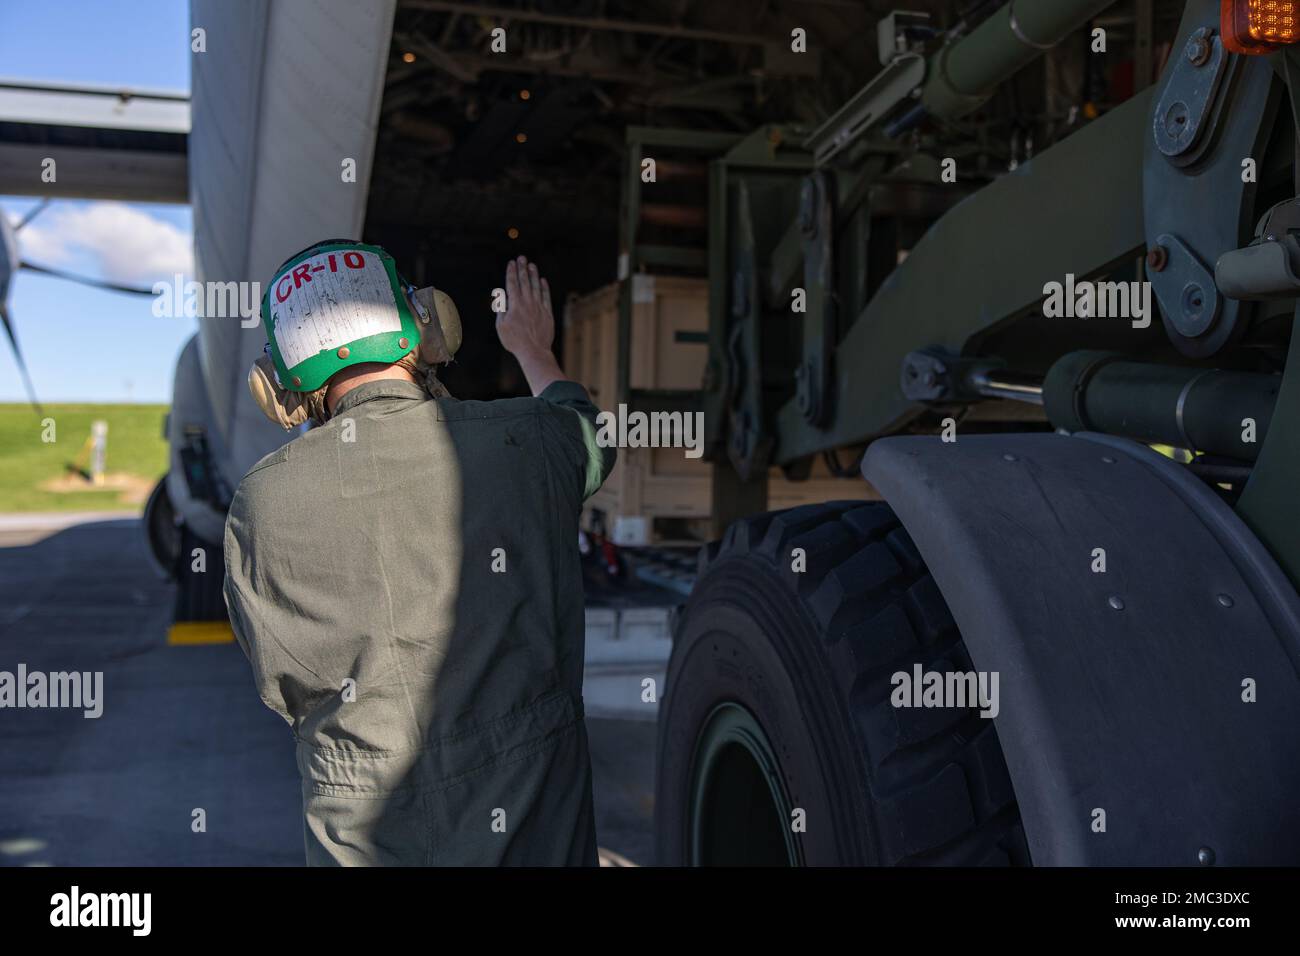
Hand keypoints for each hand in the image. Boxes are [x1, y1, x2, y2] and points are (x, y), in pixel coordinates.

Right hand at [496, 255, 565, 395]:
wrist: (534, 351)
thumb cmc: (515, 341)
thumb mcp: (501, 326)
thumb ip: (501, 310)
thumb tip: (502, 296)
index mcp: (515, 305)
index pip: (512, 284)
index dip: (511, 272)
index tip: (511, 263)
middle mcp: (527, 303)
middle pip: (524, 282)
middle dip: (522, 268)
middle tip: (521, 258)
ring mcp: (539, 307)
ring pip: (536, 287)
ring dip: (533, 275)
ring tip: (531, 265)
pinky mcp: (547, 313)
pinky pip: (546, 297)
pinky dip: (544, 288)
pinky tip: (543, 280)